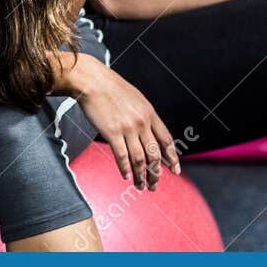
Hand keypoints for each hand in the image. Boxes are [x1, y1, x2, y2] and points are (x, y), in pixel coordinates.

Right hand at [72, 58, 179, 189]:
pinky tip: (126, 176)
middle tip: (154, 184)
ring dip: (141, 176)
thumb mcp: (135, 98)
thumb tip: (148, 131)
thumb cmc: (110, 87)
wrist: (92, 80)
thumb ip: (143, 115)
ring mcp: (128, 128)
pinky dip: (125, 169)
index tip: (175, 170)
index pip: (166, 141)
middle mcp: (142, 122)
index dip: (172, 158)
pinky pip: (122, 156)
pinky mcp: (112, 132)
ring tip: (140, 186)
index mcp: (150, 113)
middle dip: (156, 173)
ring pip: (140, 159)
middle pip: (154, 154)